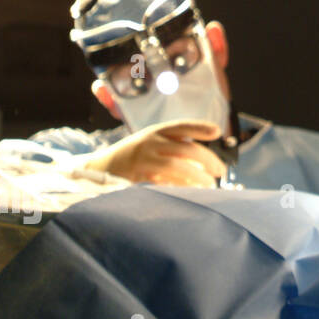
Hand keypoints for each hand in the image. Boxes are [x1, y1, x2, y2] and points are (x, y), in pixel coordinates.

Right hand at [85, 119, 226, 186]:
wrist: (98, 168)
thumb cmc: (134, 157)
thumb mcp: (152, 145)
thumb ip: (175, 148)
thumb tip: (206, 161)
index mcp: (156, 131)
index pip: (182, 126)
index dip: (200, 128)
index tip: (217, 132)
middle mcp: (150, 142)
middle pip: (185, 148)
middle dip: (207, 159)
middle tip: (220, 171)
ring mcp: (142, 159)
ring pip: (176, 165)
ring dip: (196, 176)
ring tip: (209, 185)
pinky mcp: (136, 176)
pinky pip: (162, 182)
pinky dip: (178, 186)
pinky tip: (189, 191)